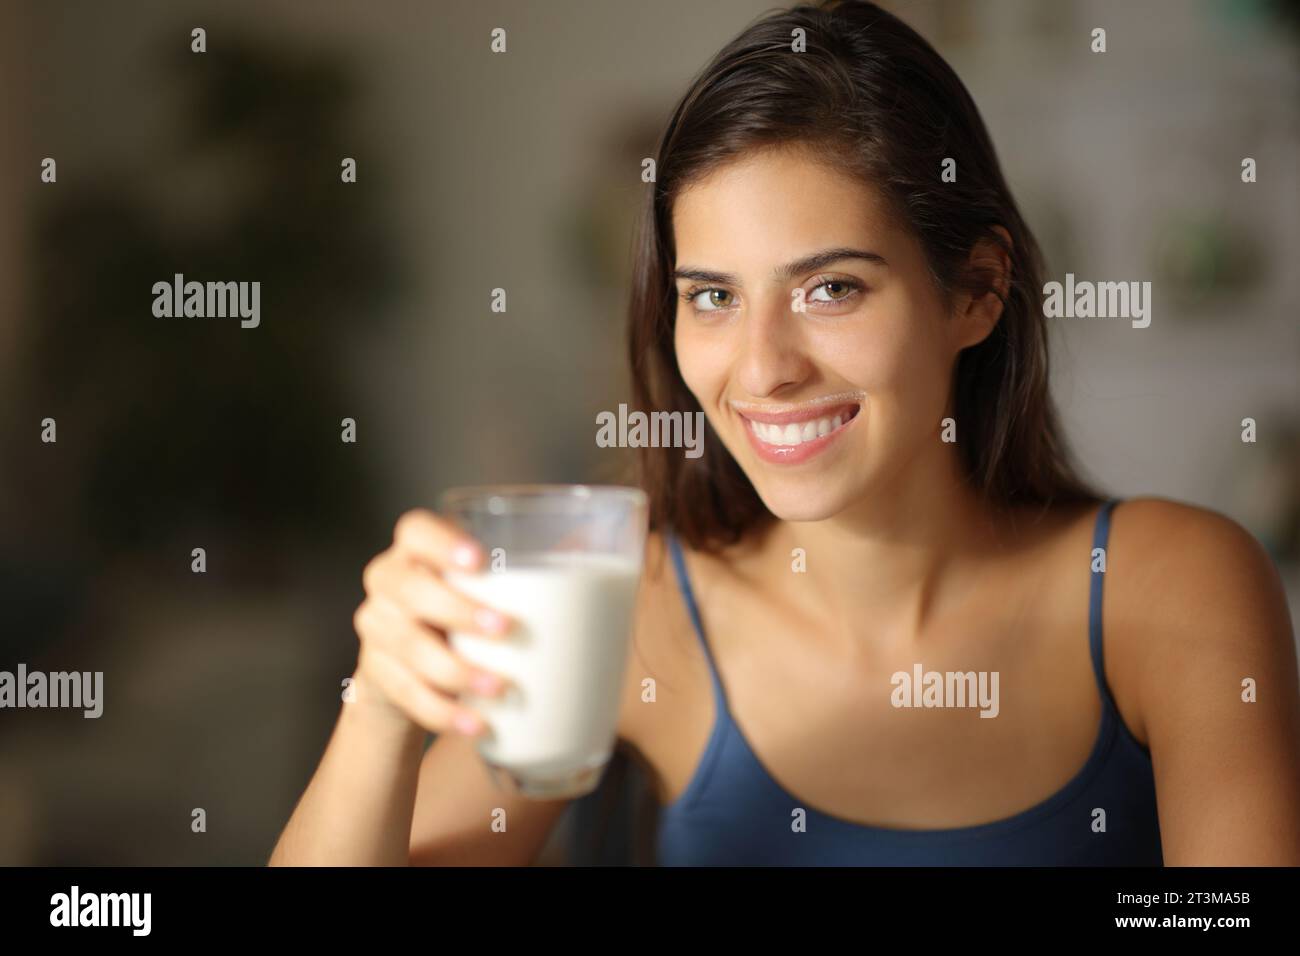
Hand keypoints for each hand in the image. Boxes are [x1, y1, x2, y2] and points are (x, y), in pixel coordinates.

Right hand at [350, 508, 512, 734]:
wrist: (410, 665)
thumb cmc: (469, 613)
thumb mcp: (490, 585)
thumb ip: (534, 571)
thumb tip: (622, 564)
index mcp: (417, 548)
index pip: (415, 529)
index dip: (442, 542)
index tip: (481, 560)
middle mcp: (387, 580)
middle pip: (407, 587)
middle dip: (456, 609)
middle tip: (505, 628)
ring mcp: (375, 627)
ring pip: (405, 645)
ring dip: (455, 669)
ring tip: (500, 687)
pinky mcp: (376, 674)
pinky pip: (404, 694)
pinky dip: (443, 712)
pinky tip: (476, 723)